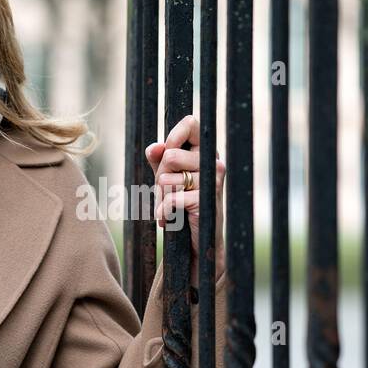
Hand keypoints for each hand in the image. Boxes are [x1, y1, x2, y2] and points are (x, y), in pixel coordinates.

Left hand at [145, 113, 225, 285]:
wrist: (197, 243)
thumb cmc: (183, 206)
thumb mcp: (168, 178)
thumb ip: (159, 160)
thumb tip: (153, 148)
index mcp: (206, 153)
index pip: (191, 124)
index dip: (173, 136)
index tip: (165, 153)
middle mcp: (214, 163)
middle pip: (170, 156)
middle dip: (160, 177)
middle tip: (166, 193)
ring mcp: (212, 182)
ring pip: (166, 178)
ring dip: (160, 197)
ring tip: (170, 208)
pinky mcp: (205, 202)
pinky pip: (170, 199)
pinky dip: (163, 212)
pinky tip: (169, 220)